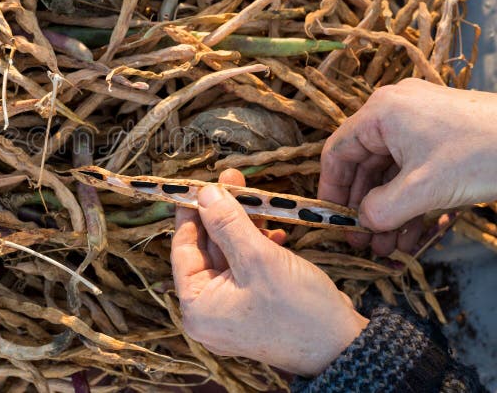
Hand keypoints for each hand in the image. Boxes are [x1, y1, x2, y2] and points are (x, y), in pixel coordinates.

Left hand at [171, 169, 368, 375]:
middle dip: (222, 214)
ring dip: (243, 226)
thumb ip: (228, 224)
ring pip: (230, 255)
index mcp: (198, 307)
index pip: (183, 250)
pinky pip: (247, 267)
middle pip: (208, 250)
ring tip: (257, 198)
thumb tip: (204, 194)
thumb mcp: (259, 259)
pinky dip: (258, 247)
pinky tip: (276, 232)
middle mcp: (210, 311)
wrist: (344, 347)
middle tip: (232, 180)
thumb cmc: (298, 311)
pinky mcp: (255, 304)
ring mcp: (233, 309)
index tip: (198, 185)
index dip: (191, 214)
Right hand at [319, 78, 496, 253]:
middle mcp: (395, 111)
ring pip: (391, 171)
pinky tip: (412, 233)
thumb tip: (361, 224)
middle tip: (363, 241)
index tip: (332, 221)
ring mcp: (420, 122)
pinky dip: (410, 200)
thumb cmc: (481, 155)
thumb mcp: (423, 189)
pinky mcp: (442, 135)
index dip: (331, 189)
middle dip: (365, 207)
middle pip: (365, 164)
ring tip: (388, 247)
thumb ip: (381, 210)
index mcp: (381, 113)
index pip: (338, 152)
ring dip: (388, 210)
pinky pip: (414, 170)